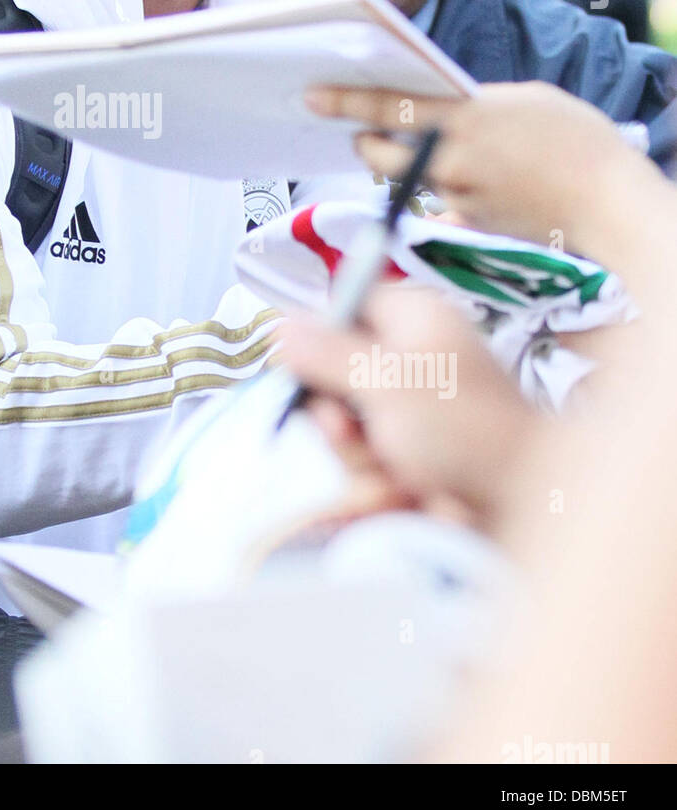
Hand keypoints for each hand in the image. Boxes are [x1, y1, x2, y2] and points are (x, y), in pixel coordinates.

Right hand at [278, 286, 535, 528]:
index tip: (311, 376)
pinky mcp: (417, 452)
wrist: (530, 504)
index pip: (342, 305)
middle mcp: (413, 353)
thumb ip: (326, 353)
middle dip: (337, 418)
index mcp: (412, 316)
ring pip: (348, 426)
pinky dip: (377, 484)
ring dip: (358, 460)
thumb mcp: (386, 382)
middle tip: (352, 436)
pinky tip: (402, 496)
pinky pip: (370, 463)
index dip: (319, 340)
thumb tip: (279, 325)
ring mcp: (415, 407)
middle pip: (335, 373)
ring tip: (393, 474)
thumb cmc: (465, 430)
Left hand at [305, 80, 653, 252]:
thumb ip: (472, 105)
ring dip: (408, 166)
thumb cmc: (574, 138)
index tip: (312, 96)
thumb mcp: (521, 100)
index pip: (389, 108)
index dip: (346, 102)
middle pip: (380, 154)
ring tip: (439, 153)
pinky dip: (446, 190)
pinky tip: (481, 181)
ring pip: (409, 180)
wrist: (607, 200)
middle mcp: (450, 160)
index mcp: (464, 117)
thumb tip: (442, 113)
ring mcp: (456, 196)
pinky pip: (439, 203)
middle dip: (366, 143)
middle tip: (363, 133)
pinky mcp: (467, 223)